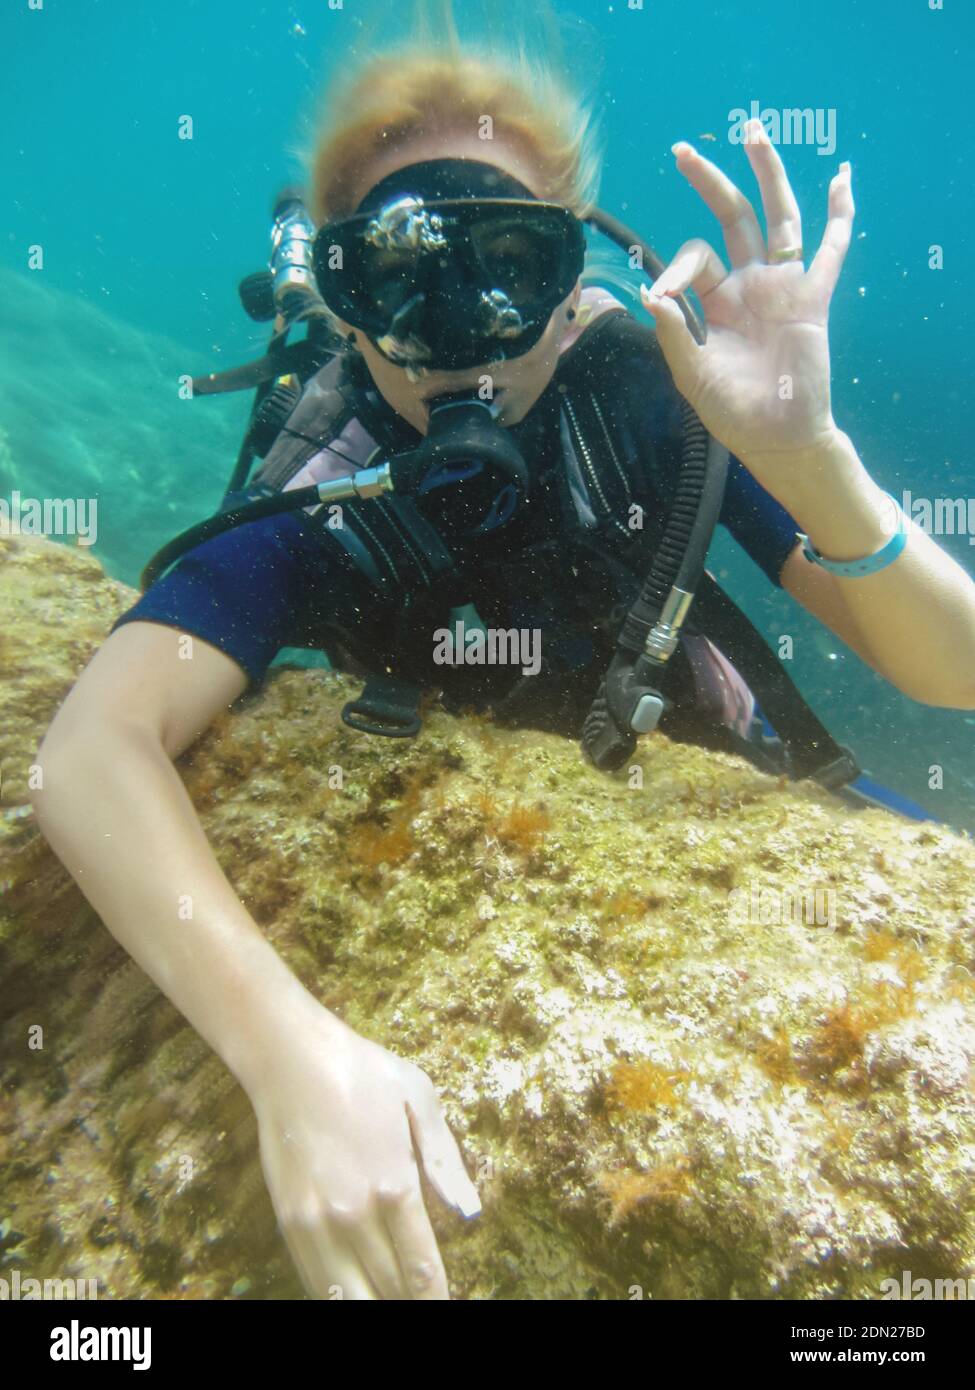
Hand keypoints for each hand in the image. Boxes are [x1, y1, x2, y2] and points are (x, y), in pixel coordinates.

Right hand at [250, 1008, 480, 1298]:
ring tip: (394, 1297)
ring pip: (349, 1297)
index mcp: (394, 1184)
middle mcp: (354, 1214)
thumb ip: (445, 1162)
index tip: (446, 1303)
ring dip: (375, 1303)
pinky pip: (316, 1279)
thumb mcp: (419, 1100)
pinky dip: (340, 1294)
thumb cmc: (363, 1073)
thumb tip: (471, 1211)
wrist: (292, 1060)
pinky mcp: (289, 1221)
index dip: (435, 1297)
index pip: (420, 1270)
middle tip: (424, 1299)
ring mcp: (316, 1222)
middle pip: (389, 1290)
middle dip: (411, 1302)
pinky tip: (359, 1288)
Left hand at [641, 118, 854, 480]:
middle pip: (732, 218)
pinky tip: (842, 179)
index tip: (664, 296)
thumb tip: (650, 291)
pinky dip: (840, 215)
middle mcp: (750, 284)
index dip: (675, 268)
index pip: (695, 259)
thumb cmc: (732, 410)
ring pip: (778, 217)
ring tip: (755, 131)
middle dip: (709, 182)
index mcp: (718, 300)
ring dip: (768, 174)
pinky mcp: (812, 298)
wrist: (775, 436)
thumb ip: (674, 331)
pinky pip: (830, 250)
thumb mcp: (691, 371)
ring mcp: (782, 286)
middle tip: (683, 151)